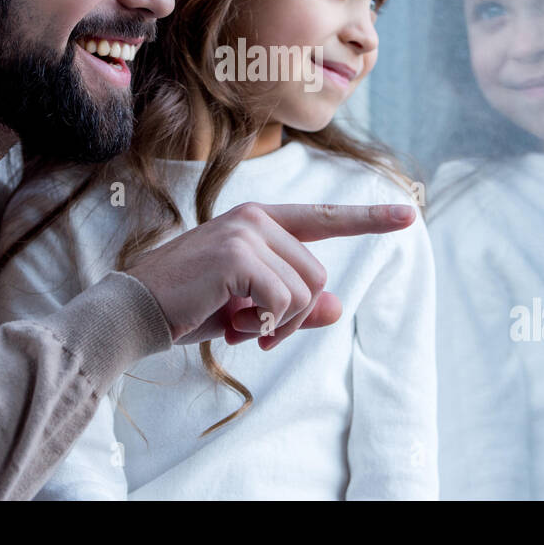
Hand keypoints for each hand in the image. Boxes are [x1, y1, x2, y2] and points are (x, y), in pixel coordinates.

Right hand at [123, 202, 414, 345]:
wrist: (134, 312)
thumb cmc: (187, 307)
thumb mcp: (248, 307)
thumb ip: (293, 304)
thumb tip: (336, 306)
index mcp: (258, 222)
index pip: (324, 218)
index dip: (369, 218)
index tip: (409, 215)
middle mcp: (255, 218)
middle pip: (318, 274)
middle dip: (296, 314)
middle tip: (256, 330)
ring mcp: (246, 232)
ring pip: (306, 289)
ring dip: (281, 323)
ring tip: (242, 327)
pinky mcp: (237, 253)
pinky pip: (283, 300)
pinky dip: (266, 323)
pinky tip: (234, 325)